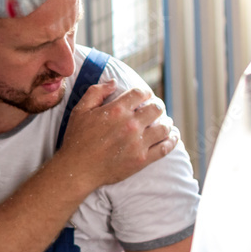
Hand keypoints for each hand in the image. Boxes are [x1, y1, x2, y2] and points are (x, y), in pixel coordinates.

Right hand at [58, 80, 178, 188]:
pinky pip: (165, 148)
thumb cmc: (77, 139)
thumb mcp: (80, 110)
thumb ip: (96, 92)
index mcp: (117, 111)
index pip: (141, 93)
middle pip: (156, 108)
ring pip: (164, 127)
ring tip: (165, 122)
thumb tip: (114, 81)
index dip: (145, 92)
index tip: (144, 96)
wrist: (77, 169)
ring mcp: (138, 144)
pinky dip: (172, 140)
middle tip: (156, 108)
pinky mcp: (142, 160)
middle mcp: (130, 125)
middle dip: (157, 105)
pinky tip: (173, 136)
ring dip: (166, 122)